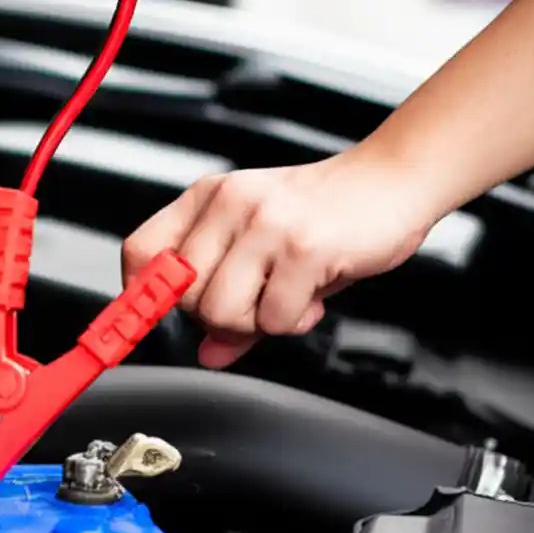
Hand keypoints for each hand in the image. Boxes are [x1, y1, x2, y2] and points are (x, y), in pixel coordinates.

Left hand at [122, 150, 437, 368]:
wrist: (393, 180)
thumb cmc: (326, 213)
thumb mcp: (266, 251)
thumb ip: (232, 304)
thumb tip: (207, 353)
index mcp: (209, 198)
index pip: (140, 251)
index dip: (140, 294)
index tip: (154, 317)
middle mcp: (230, 204)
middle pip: (182, 295)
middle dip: (218, 317)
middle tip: (256, 302)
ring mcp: (266, 224)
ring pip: (221, 312)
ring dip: (256, 322)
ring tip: (285, 298)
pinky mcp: (303, 248)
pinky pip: (272, 318)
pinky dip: (292, 321)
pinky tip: (310, 295)